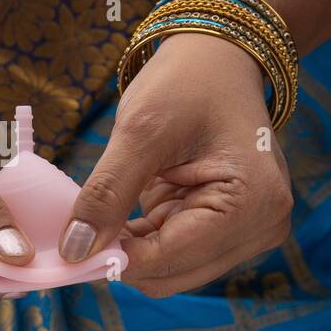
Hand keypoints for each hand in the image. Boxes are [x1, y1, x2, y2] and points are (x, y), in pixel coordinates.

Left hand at [59, 32, 293, 296]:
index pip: (168, 258)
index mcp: (252, 203)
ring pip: (172, 270)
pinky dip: (146, 238)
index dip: (113, 258)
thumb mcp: (140, 132)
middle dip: (124, 255)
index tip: (67, 247)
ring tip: (107, 208)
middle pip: (172, 274)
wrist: (219, 56)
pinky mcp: (235, 229)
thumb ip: (107, 193)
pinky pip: (178, 252)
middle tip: (80, 226)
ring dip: (134, 247)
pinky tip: (128, 209)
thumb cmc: (187, 81)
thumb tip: (75, 250)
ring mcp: (252, 230)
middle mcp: (263, 226)